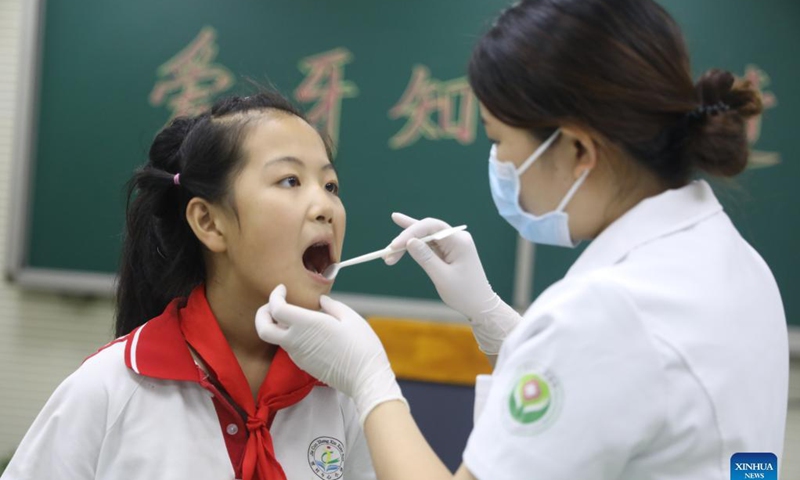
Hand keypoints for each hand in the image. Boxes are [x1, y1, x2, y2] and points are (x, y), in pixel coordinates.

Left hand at [255, 285, 405, 424]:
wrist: (365, 379)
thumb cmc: (361, 346)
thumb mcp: (349, 318)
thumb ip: (331, 306)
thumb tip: (320, 302)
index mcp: (306, 324)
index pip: (276, 308)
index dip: (274, 295)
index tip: (282, 289)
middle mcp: (296, 341)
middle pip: (263, 328)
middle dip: (262, 313)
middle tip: (274, 304)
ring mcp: (297, 355)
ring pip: (276, 338)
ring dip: (279, 325)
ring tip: (299, 315)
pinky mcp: (303, 364)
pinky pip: (290, 347)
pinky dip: (292, 336)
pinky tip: (310, 332)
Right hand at [385, 212, 521, 354]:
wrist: (480, 306)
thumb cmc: (464, 294)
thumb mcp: (442, 277)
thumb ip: (425, 258)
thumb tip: (409, 241)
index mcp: (459, 241)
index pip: (431, 227)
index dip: (410, 232)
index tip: (394, 246)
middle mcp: (456, 238)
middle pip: (426, 230)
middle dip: (406, 239)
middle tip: (388, 252)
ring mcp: (452, 244)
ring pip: (425, 237)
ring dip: (407, 244)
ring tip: (389, 253)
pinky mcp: (448, 251)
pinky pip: (428, 244)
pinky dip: (414, 245)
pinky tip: (401, 227)